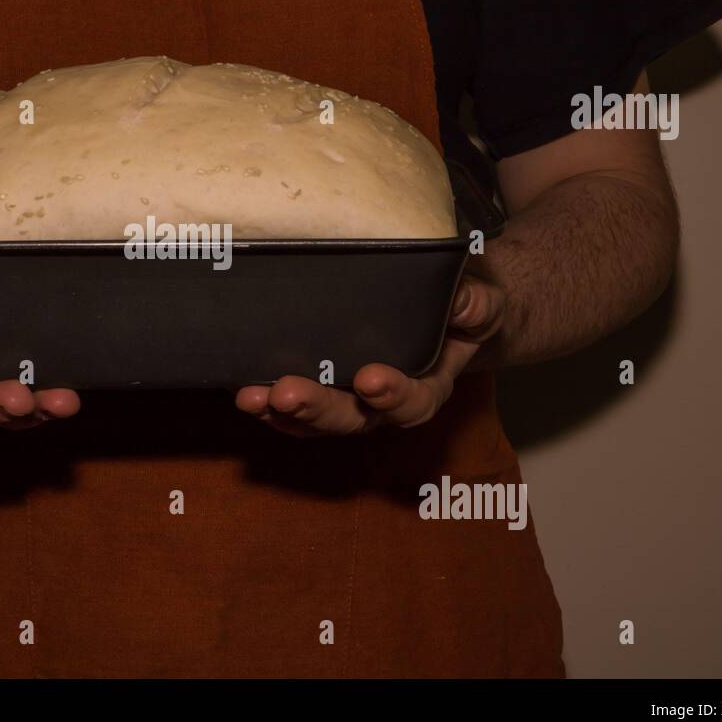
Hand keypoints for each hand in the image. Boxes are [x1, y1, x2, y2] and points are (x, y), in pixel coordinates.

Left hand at [234, 274, 503, 437]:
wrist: (443, 308)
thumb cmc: (463, 305)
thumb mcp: (480, 301)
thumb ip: (474, 304)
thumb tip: (462, 301)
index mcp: (428, 385)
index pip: (413, 403)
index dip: (392, 396)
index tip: (370, 379)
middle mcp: (383, 404)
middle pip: (351, 419)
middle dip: (318, 409)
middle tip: (287, 394)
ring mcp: (347, 400)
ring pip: (313, 419)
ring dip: (280, 412)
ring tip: (250, 398)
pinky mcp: (317, 387)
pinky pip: (290, 407)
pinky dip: (265, 402)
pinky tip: (241, 390)